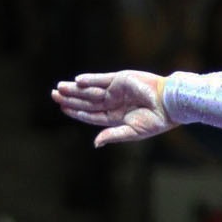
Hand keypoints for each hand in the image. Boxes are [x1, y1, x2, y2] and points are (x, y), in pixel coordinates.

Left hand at [51, 69, 170, 145]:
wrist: (168, 104)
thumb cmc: (155, 122)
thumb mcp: (132, 132)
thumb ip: (113, 135)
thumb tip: (95, 143)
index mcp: (116, 118)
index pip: (92, 115)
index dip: (77, 112)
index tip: (63, 109)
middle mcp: (113, 103)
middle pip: (87, 101)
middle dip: (71, 99)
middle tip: (53, 95)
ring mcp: (116, 90)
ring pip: (90, 90)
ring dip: (75, 89)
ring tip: (59, 88)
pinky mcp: (120, 78)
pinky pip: (101, 79)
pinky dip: (89, 80)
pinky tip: (77, 81)